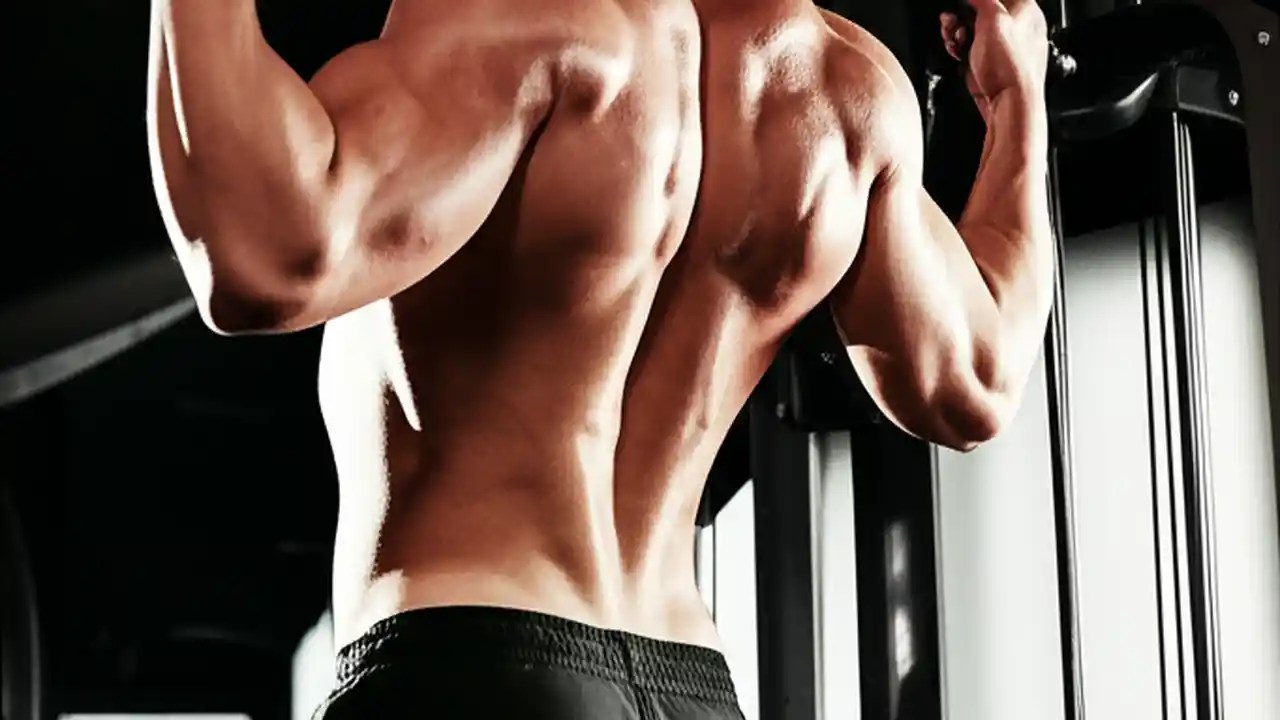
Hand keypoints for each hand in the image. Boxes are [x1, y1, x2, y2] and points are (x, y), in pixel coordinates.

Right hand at [940, 0, 1048, 117]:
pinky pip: (971, 48)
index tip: (962, 5)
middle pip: (981, 10)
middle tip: (954, 21)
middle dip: (961, 15)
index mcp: (1026, 9)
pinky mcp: (990, 63)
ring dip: (957, 32)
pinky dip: (961, 48)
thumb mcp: (992, 18)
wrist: (1008, 103)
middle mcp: (1017, 27)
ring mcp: (1003, 47)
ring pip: (973, 30)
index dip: (976, 0)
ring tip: (955, 39)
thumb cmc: (1010, 66)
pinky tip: (958, 51)